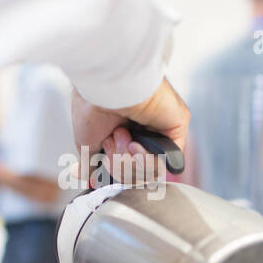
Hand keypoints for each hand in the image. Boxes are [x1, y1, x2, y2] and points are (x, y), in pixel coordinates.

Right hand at [72, 78, 188, 185]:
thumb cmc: (92, 105)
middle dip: (119, 164)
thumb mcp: (86, 142)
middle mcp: (143, 131)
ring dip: (130, 161)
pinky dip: (147, 160)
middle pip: (137, 173)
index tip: (102, 160)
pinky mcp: (177, 126)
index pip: (126, 168)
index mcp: (124, 131)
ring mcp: (161, 129)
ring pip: (151, 170)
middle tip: (112, 141)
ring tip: (122, 137)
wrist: (105, 86)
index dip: (113, 170)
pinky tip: (135, 144)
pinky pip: (166, 162)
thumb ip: (91, 162)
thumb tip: (85, 176)